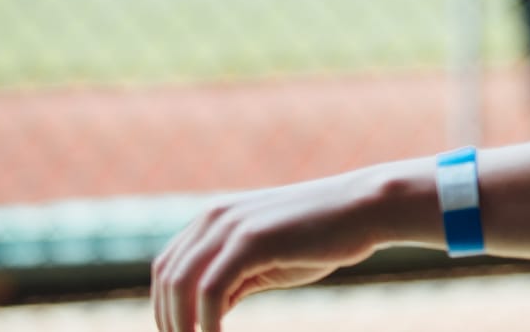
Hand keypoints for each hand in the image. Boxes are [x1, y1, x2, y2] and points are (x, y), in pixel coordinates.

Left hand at [152, 169, 393, 331]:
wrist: (364, 210)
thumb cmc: (323, 238)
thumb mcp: (267, 260)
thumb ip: (234, 279)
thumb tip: (209, 311)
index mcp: (215, 218)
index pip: (167, 267)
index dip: (165, 307)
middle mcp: (214, 217)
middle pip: (166, 276)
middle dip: (169, 320)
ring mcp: (231, 225)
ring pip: (181, 284)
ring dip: (183, 324)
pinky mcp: (251, 239)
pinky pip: (210, 290)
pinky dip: (207, 323)